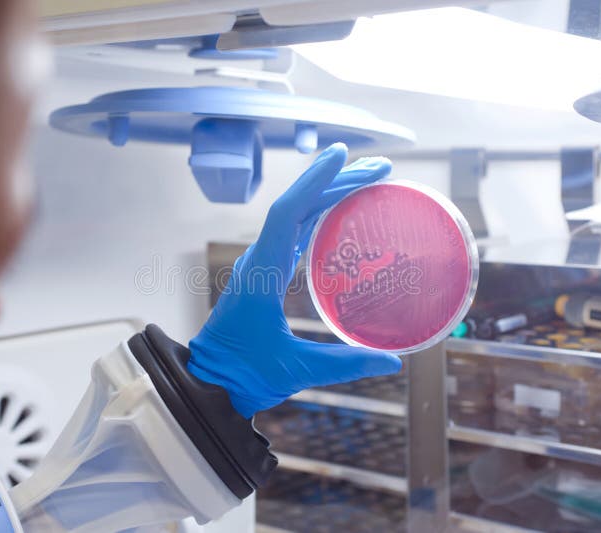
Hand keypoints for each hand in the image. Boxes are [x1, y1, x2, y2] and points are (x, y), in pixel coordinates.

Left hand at [188, 143, 402, 417]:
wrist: (208, 384)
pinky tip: (337, 213)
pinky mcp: (264, 275)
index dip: (316, 181)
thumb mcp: (294, 369)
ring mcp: (261, 265)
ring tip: (366, 180)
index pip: (289, 213)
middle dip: (337, 182)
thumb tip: (392, 361)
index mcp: (262, 273)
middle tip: (379, 169)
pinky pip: (293, 235)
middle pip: (299, 206)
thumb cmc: (243, 376)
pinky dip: (317, 217)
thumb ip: (344, 364)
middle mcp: (259, 260)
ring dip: (328, 195)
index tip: (343, 155)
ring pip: (296, 217)